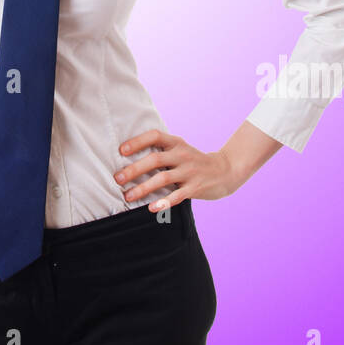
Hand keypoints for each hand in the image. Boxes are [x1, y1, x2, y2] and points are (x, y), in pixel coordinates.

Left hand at [113, 129, 235, 207]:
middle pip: (155, 160)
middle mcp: (182, 155)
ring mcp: (189, 172)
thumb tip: (130, 157)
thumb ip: (162, 151)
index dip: (137, 142)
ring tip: (128, 196)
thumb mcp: (181, 149)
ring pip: (162, 179)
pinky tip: (151, 208)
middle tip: (117, 178)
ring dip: (143, 188)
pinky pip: (177, 196)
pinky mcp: (195, 188)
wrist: (225, 170)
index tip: (121, 151)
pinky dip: (163, 202)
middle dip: (134, 169)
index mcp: (176, 143)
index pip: (155, 136)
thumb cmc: (195, 161)